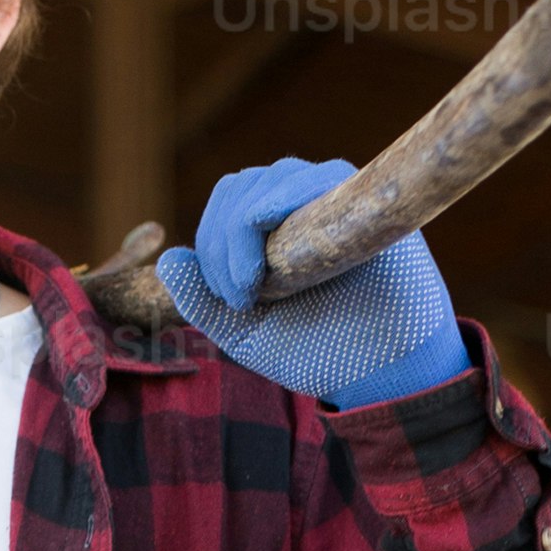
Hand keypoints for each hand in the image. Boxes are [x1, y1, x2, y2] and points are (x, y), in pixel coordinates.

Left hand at [157, 159, 468, 404]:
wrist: (381, 370)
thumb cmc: (321, 348)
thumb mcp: (246, 332)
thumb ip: (203, 301)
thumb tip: (169, 258)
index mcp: (272, 224)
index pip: (226, 201)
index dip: (212, 244)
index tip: (229, 300)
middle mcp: (299, 199)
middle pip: (238, 188)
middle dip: (221, 243)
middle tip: (239, 299)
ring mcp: (331, 192)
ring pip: (269, 180)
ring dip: (245, 231)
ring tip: (260, 287)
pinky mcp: (362, 197)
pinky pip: (313, 180)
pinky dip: (283, 206)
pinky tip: (278, 249)